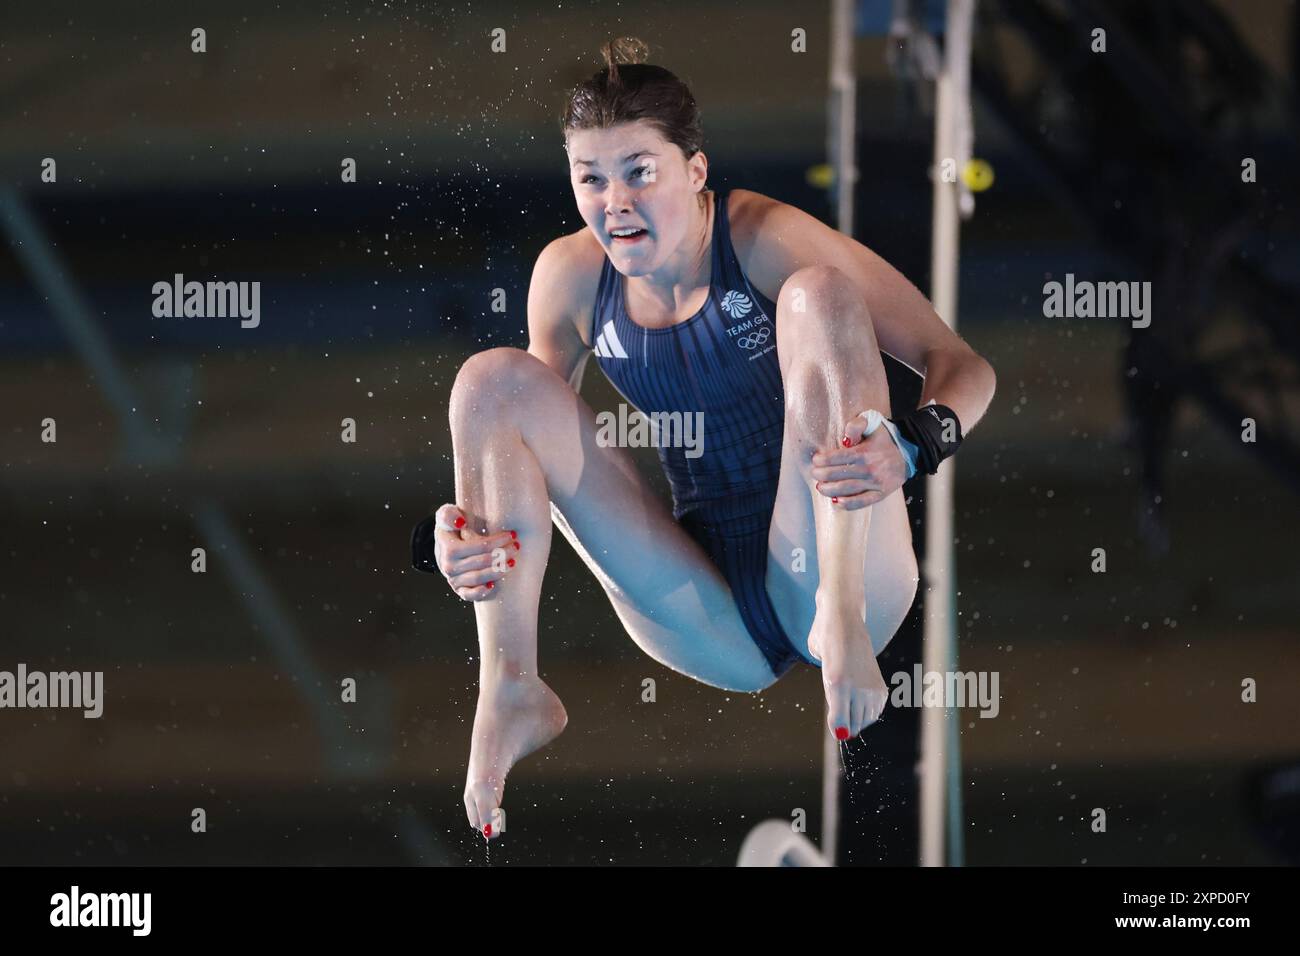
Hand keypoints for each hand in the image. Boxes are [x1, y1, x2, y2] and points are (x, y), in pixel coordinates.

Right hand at [427, 504, 518, 601]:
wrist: (443, 547)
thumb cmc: (451, 529)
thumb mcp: (446, 516)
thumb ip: (449, 515)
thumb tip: (461, 523)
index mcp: (449, 548)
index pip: (480, 546)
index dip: (498, 541)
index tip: (512, 535)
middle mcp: (449, 566)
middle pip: (483, 562)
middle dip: (503, 554)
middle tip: (517, 547)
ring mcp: (453, 579)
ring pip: (479, 578)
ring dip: (498, 571)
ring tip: (513, 563)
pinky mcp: (458, 589)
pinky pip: (469, 595)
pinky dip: (481, 592)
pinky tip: (494, 585)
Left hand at [807, 601, 889, 738]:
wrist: (844, 619)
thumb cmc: (825, 642)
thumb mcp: (818, 666)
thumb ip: (830, 696)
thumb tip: (842, 728)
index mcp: (836, 682)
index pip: (840, 721)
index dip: (838, 729)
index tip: (839, 734)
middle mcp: (856, 686)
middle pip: (853, 725)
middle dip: (845, 725)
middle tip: (838, 713)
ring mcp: (870, 685)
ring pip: (865, 720)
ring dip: (856, 720)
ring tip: (847, 704)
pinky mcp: (880, 684)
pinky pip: (876, 710)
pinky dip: (868, 712)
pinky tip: (859, 702)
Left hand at [810, 413, 907, 510]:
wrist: (909, 452)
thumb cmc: (885, 438)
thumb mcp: (873, 423)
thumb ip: (857, 425)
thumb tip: (845, 438)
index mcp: (866, 452)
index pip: (838, 457)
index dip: (823, 460)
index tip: (815, 460)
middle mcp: (870, 468)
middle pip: (840, 474)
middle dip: (822, 475)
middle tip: (814, 474)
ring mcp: (876, 483)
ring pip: (849, 489)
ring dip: (831, 490)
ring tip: (820, 488)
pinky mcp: (882, 493)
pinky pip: (863, 502)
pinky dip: (849, 504)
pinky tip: (837, 502)